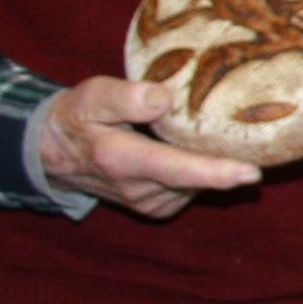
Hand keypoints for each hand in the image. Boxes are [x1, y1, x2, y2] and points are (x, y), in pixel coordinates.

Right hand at [34, 77, 262, 220]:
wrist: (51, 154)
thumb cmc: (76, 117)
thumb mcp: (91, 96)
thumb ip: (125, 97)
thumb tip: (165, 98)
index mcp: (122, 159)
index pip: (176, 169)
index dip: (216, 172)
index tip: (251, 173)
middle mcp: (138, 189)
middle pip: (197, 176)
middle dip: (224, 157)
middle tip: (244, 129)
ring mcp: (148, 202)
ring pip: (197, 183)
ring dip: (206, 161)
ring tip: (197, 132)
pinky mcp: (156, 207)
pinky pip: (191, 189)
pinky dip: (195, 171)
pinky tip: (186, 149)